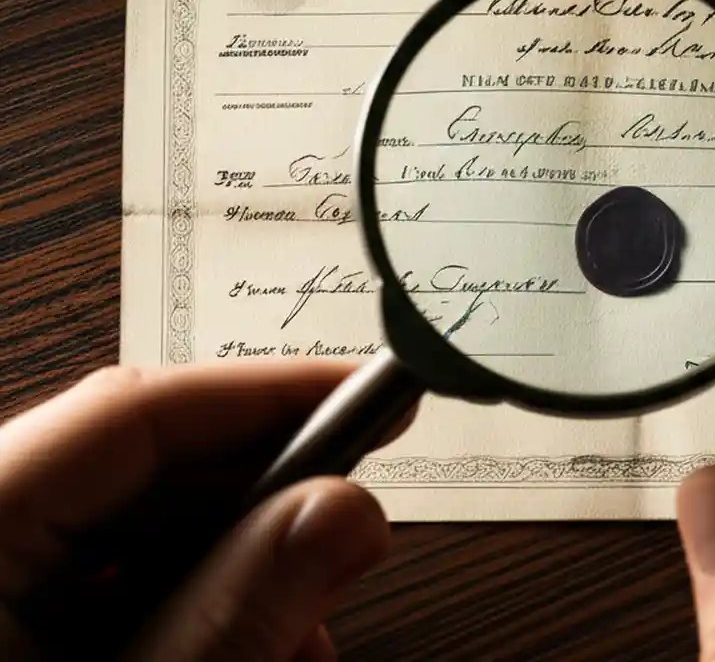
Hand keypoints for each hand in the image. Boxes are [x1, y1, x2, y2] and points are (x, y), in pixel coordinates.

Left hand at [0, 361, 397, 660]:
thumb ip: (237, 610)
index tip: (366, 390)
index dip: (264, 393)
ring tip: (306, 622)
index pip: (130, 412)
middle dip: (264, 498)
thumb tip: (343, 513)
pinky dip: (193, 601)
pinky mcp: (12, 614)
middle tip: (352, 522)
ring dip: (240, 564)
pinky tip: (253, 638)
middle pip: (143, 466)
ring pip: (138, 527)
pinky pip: (109, 579)